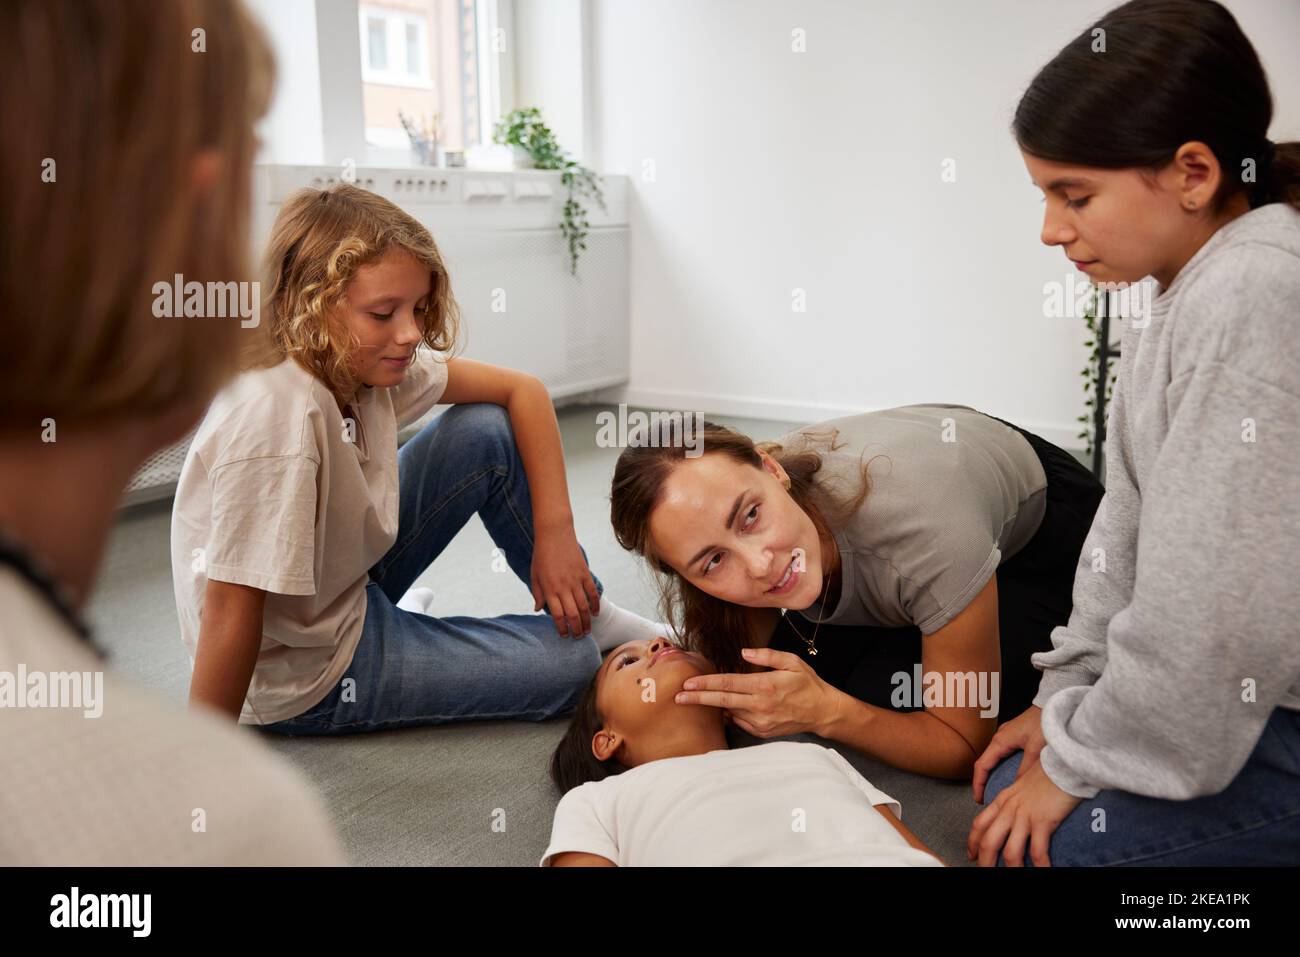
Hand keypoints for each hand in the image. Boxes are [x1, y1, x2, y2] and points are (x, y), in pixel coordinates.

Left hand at [530, 529, 599, 637]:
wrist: (554, 533)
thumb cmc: (541, 555)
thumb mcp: (534, 575)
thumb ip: (538, 593)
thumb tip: (538, 609)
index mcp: (549, 589)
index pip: (558, 616)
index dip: (562, 629)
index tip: (564, 636)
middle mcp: (563, 587)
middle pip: (573, 615)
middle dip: (576, 629)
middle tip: (579, 637)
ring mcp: (575, 580)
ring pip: (584, 607)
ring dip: (586, 621)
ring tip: (587, 630)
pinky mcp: (584, 573)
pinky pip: (592, 593)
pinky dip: (595, 604)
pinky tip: (595, 613)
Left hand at [674, 647, 839, 737]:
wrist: (822, 712)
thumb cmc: (807, 684)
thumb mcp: (791, 662)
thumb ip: (766, 655)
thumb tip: (744, 653)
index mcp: (765, 685)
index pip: (728, 683)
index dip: (706, 683)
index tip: (688, 683)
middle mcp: (760, 705)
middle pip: (721, 701)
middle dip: (697, 699)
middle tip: (678, 697)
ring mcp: (760, 722)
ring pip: (729, 712)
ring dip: (713, 706)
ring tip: (697, 699)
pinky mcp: (762, 732)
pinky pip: (739, 721)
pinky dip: (731, 713)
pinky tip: (727, 707)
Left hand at [967, 759, 1080, 866]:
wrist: (1063, 764)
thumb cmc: (1047, 774)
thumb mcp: (1023, 784)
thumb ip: (1015, 799)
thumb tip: (1013, 813)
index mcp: (1002, 799)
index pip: (979, 824)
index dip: (973, 842)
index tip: (971, 855)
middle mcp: (1009, 809)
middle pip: (989, 841)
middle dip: (985, 861)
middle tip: (984, 872)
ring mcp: (1025, 816)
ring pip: (1010, 851)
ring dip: (1011, 869)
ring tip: (1012, 878)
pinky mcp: (1042, 821)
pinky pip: (1037, 851)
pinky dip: (1039, 867)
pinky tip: (1043, 872)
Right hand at [972, 704, 1045, 804]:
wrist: (1054, 702)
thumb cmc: (1044, 723)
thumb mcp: (1036, 750)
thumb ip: (1025, 769)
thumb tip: (1016, 787)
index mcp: (1000, 741)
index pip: (982, 765)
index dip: (978, 783)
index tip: (979, 799)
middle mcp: (1000, 737)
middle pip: (985, 761)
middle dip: (982, 780)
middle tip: (986, 797)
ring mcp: (1006, 734)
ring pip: (993, 756)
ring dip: (991, 772)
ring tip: (996, 788)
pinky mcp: (1015, 733)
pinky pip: (1001, 752)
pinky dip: (1000, 764)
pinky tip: (1008, 772)